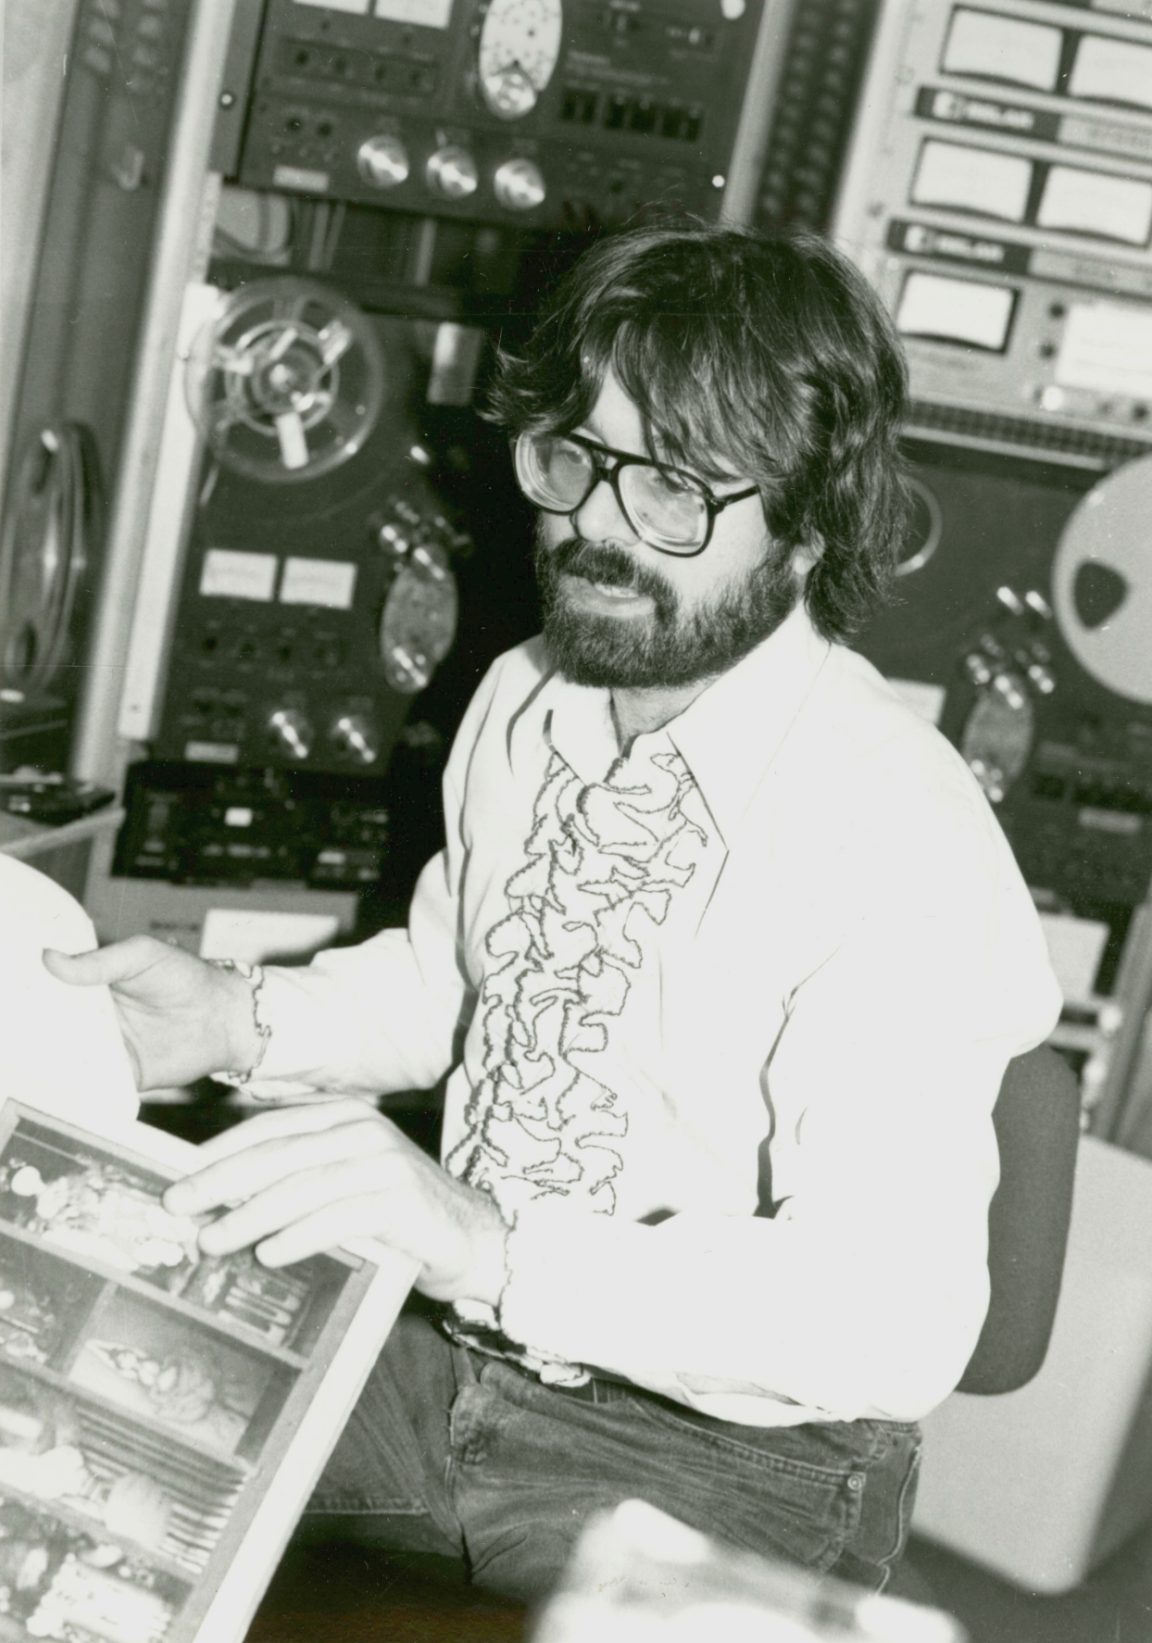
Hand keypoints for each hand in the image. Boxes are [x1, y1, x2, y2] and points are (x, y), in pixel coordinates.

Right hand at [42, 937, 260, 1090]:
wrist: (225, 1015)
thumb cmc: (186, 977)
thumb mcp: (142, 955)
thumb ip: (100, 962)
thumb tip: (51, 959)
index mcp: (92, 988)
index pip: (54, 994)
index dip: (37, 995)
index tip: (23, 995)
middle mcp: (94, 1021)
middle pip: (56, 1028)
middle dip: (41, 1029)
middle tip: (32, 1027)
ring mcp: (107, 1049)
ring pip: (70, 1057)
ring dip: (56, 1058)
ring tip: (45, 1053)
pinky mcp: (123, 1076)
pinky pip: (96, 1083)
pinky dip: (83, 1084)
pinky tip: (73, 1079)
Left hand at [162, 1100, 507, 1305]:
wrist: (471, 1236)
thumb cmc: (395, 1215)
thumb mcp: (342, 1183)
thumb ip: (295, 1178)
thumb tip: (217, 1197)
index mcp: (344, 1116)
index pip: (269, 1127)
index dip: (221, 1151)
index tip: (178, 1177)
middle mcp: (363, 1130)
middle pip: (279, 1154)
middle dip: (222, 1181)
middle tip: (180, 1206)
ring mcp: (384, 1162)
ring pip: (302, 1185)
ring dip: (250, 1215)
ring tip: (213, 1240)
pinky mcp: (400, 1200)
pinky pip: (338, 1216)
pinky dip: (299, 1236)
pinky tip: (270, 1254)